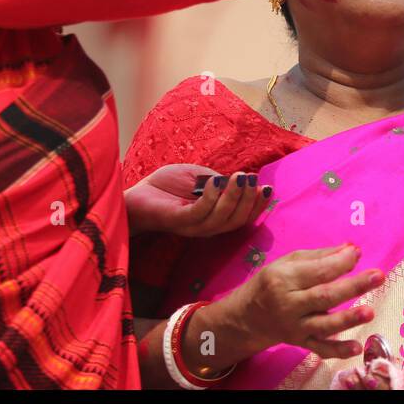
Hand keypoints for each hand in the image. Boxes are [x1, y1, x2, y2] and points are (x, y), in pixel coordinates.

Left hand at [123, 164, 271, 237]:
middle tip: (252, 178)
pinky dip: (210, 198)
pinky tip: (213, 182)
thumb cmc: (167, 186)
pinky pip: (199, 213)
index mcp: (215, 218)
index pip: (243, 217)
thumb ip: (220, 181)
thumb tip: (243, 178)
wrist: (136, 194)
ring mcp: (192, 226)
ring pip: (221, 218)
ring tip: (240, 176)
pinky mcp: (178, 221)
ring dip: (234, 197)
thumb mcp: (200, 178)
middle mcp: (207, 226)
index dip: (258, 205)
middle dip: (249, 199)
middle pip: (236, 220)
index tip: (268, 187)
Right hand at [220, 243, 383, 358]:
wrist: (248, 316)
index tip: (358, 253)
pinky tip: (357, 347)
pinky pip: (321, 348)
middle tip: (378, 276)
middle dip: (353, 286)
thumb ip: (321, 256)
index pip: (317, 271)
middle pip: (324, 296)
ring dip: (348, 319)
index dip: (340, 262)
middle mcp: (289, 305)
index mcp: (284, 279)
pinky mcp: (301, 343)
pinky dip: (338, 350)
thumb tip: (351, 249)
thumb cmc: (272, 283)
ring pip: (324, 325)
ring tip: (369, 312)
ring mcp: (295, 327)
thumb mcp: (288, 262)